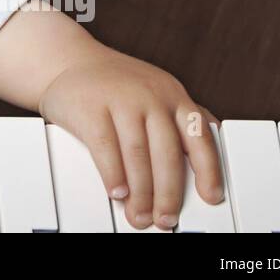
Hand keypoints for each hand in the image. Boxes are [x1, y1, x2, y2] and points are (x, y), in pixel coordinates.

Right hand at [37, 46, 223, 228]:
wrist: (68, 60)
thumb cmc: (116, 83)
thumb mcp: (156, 91)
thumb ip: (181, 118)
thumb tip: (211, 156)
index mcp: (173, 95)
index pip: (199, 137)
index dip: (208, 171)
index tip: (210, 197)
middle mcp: (150, 95)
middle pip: (167, 153)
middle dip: (168, 193)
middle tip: (166, 219)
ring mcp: (120, 99)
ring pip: (137, 155)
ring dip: (140, 193)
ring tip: (139, 214)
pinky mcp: (90, 107)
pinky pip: (105, 148)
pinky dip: (113, 175)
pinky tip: (117, 192)